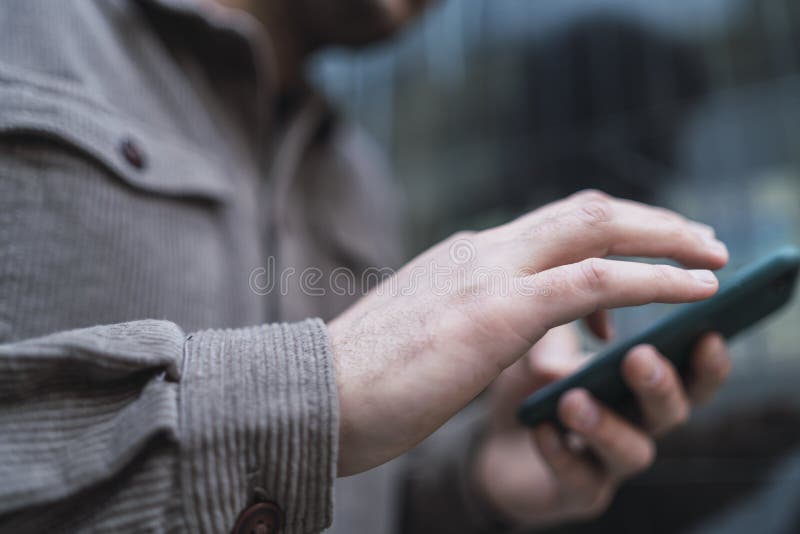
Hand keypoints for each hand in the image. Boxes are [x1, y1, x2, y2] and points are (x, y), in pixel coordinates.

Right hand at [329, 190, 728, 475]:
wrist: (313, 394)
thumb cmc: (365, 377)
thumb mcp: (426, 329)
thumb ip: (465, 311)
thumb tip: (495, 322)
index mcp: (465, 256)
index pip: (551, 225)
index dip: (609, 234)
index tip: (646, 258)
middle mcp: (481, 250)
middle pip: (585, 210)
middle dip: (652, 220)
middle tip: (700, 239)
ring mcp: (488, 274)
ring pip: (598, 230)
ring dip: (666, 239)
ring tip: (711, 261)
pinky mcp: (496, 312)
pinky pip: (594, 282)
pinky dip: (653, 280)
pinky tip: (693, 291)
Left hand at [472, 321, 730, 526]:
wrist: (493, 445)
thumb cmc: (533, 385)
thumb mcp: (544, 339)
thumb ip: (564, 313)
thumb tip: (579, 307)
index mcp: (642, 385)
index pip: (691, 373)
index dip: (707, 360)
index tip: (708, 332)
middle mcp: (639, 425)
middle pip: (672, 411)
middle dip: (660, 384)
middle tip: (638, 357)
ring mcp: (610, 463)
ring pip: (631, 451)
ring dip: (606, 423)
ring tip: (572, 400)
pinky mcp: (578, 492)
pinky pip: (579, 478)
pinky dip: (561, 453)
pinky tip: (541, 430)